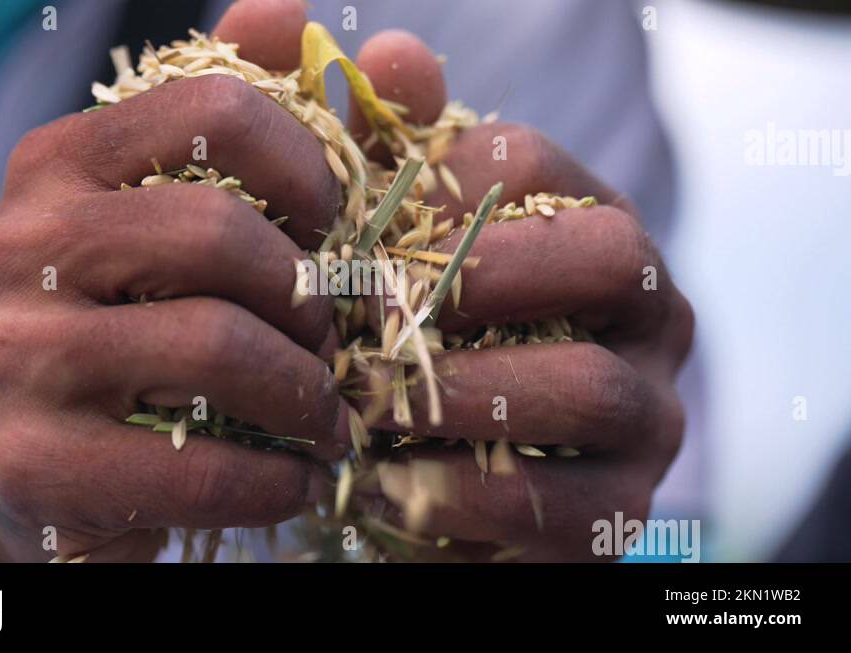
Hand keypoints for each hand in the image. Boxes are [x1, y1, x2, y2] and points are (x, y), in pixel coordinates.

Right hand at [0, 0, 351, 561]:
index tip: (338, 229)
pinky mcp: (34, 462)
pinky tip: (297, 480)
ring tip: (329, 417)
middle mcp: (21, 243)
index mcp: (63, 162)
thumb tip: (287, 12)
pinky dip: (278, 480)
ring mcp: (16, 353)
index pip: (217, 110)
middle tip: (337, 341)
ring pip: (217, 348)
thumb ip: (233, 124)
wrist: (46, 460)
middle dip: (313, 299)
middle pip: (221, 235)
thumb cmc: (133, 324)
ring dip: (307, 394)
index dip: (312, 169)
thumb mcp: (171, 219)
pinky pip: (200, 469)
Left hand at [352, 32, 693, 561]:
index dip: (443, 180)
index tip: (361, 221)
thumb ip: (397, 156)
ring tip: (367, 401)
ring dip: (463, 390)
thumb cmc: (422, 346)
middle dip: (487, 272)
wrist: (436, 478)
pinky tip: (382, 482)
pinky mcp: (615, 514)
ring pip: (589, 386)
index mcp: (594, 226)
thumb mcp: (404, 251)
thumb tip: (395, 52)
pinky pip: (554, 502)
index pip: (541, 165)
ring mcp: (646, 418)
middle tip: (381, 308)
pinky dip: (457, 491)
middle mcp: (648, 314)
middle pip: (610, 254)